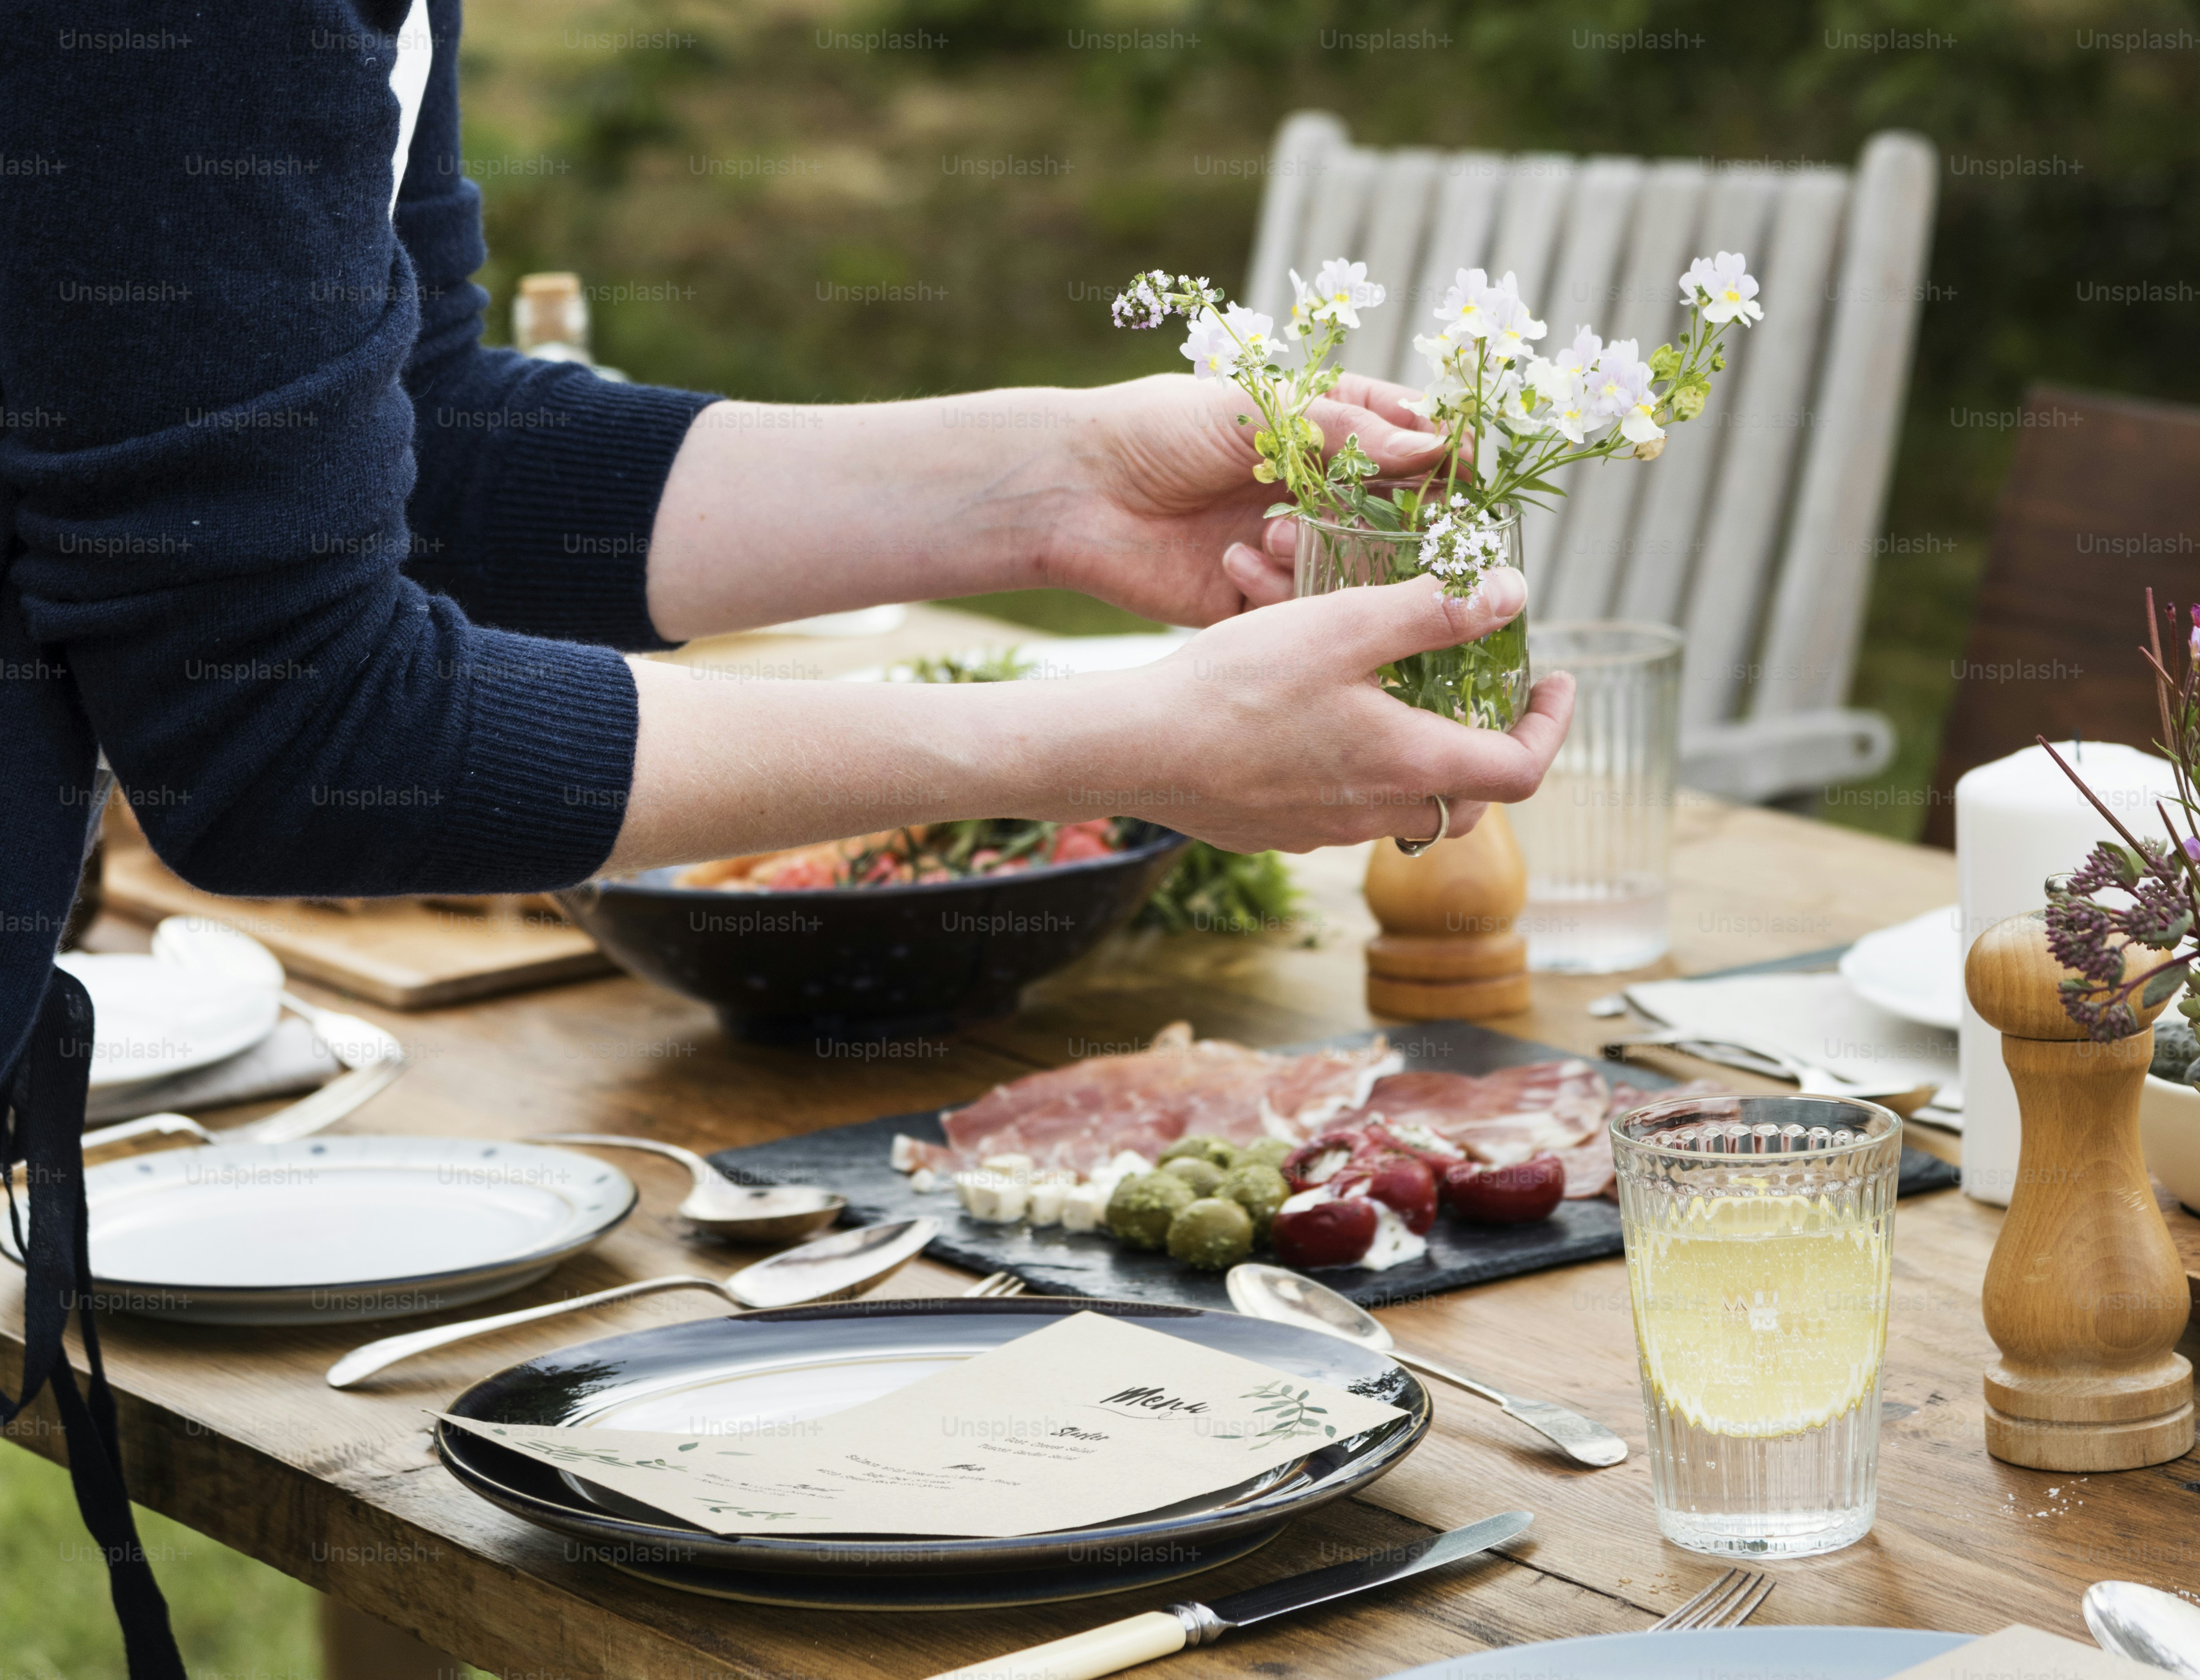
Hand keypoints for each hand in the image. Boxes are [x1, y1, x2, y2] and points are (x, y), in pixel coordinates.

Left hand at [1046, 372, 1462, 627]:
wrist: (1073, 489)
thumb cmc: (1158, 429)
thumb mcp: (1256, 410)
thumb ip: (1344, 429)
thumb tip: (1433, 446)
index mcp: (1319, 431)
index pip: (1407, 441)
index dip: (1441, 455)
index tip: (1466, 467)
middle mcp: (1313, 492)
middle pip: (1395, 517)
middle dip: (1400, 526)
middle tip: (1410, 532)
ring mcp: (1286, 548)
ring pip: (1352, 571)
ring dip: (1325, 555)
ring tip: (1273, 532)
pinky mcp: (1252, 599)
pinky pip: (1299, 610)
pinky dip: (1280, 591)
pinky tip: (1237, 561)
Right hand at [1065, 567, 1572, 852]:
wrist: (1138, 748)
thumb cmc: (1238, 685)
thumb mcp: (1343, 626)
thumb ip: (1432, 612)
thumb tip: (1511, 594)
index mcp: (1409, 764)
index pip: (1522, 770)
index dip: (1553, 727)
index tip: (1555, 683)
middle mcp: (1376, 812)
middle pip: (1471, 803)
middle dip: (1494, 751)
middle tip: (1487, 697)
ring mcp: (1326, 830)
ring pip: (1407, 811)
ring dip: (1427, 765)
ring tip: (1408, 705)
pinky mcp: (1280, 831)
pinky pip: (1346, 811)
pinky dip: (1364, 774)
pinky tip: (1326, 727)